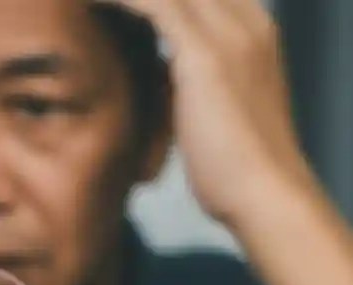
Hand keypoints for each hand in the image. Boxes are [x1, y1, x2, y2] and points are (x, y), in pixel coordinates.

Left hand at [95, 0, 317, 228]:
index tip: (116, 4)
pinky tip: (86, 2)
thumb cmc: (238, 168)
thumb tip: (154, 72)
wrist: (266, 197)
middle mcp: (247, 20)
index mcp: (254, 30)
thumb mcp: (212, 106)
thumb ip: (186, 78)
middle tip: (90, 2)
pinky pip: (153, 3)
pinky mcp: (206, 55)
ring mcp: (230, 34)